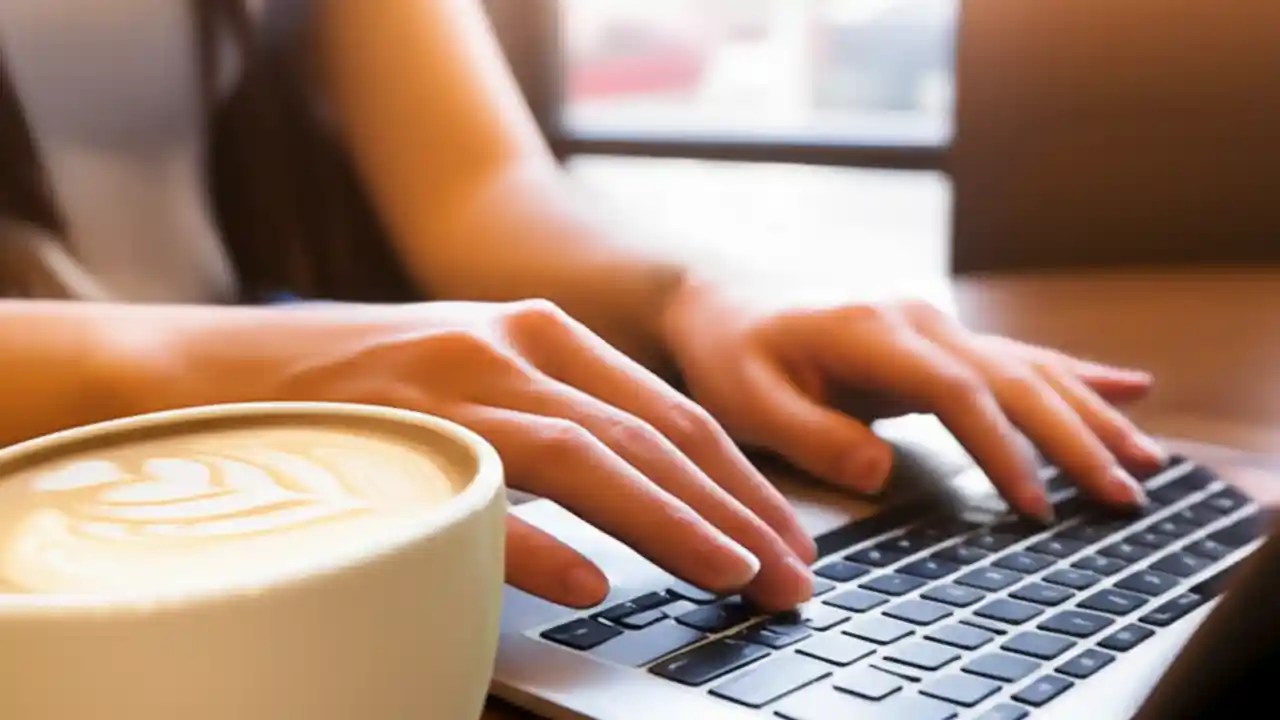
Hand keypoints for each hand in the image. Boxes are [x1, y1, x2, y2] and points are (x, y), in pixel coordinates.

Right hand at [160, 300, 815, 609]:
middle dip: (738, 513)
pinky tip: (591, 586)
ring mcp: (452, 388)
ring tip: (732, 576)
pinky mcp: (389, 436)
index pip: (676, 413)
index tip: (791, 540)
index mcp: (542, 335)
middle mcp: (509, 350)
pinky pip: (479, 496)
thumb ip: (560, 415)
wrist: (213, 369)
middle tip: (793, 579)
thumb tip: (652, 488)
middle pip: (655, 437)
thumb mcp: (478, 375)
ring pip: (591, 458)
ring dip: (672, 524)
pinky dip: (538, 543)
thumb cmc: (362, 389)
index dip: (746, 482)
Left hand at [661, 282, 1163, 521]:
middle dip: (1074, 438)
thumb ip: (812, 436)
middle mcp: (918, 321)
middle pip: (1013, 379)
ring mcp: (936, 325)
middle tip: (1124, 494)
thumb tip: (881, 470)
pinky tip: (1132, 388)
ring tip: (1149, 460)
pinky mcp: (942, 341)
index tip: (1033, 506)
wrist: (725, 308)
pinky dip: (1078, 377)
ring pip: (1031, 368)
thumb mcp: (749, 403)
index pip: (956, 393)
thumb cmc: (733, 359)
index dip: (1000, 450)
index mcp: (872, 333)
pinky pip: (1022, 358)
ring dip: (1092, 413)